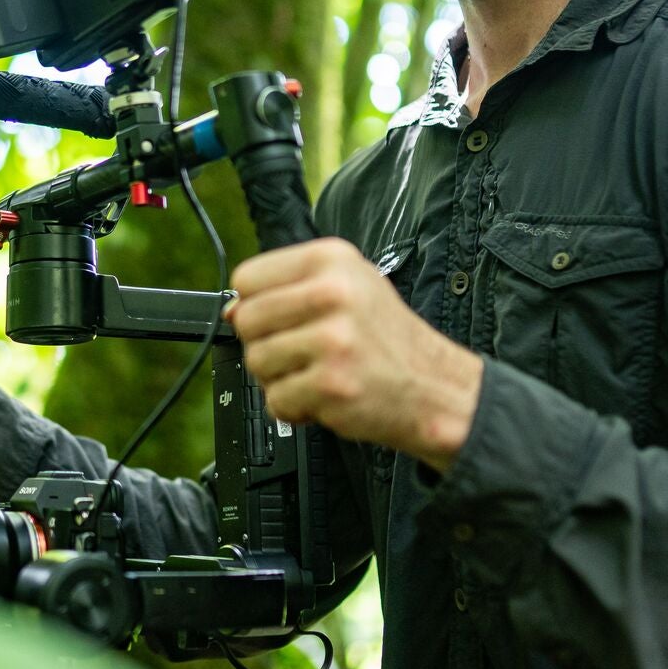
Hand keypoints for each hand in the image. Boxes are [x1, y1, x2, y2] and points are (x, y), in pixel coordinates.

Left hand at [225, 238, 482, 470]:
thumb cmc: (388, 339)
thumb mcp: (349, 289)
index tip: (276, 319)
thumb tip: (231, 308)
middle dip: (264, 344)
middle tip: (297, 352)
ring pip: (257, 361)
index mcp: (332, 260)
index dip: (254, 303)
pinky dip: (293, 407)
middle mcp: (333, 294)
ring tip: (315, 373)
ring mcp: (332, 340)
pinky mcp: (331, 384)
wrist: (436, 387)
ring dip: (279, 378)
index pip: (248, 277)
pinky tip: (322, 396)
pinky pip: (276, 399)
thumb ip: (289, 289)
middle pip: (247, 319)